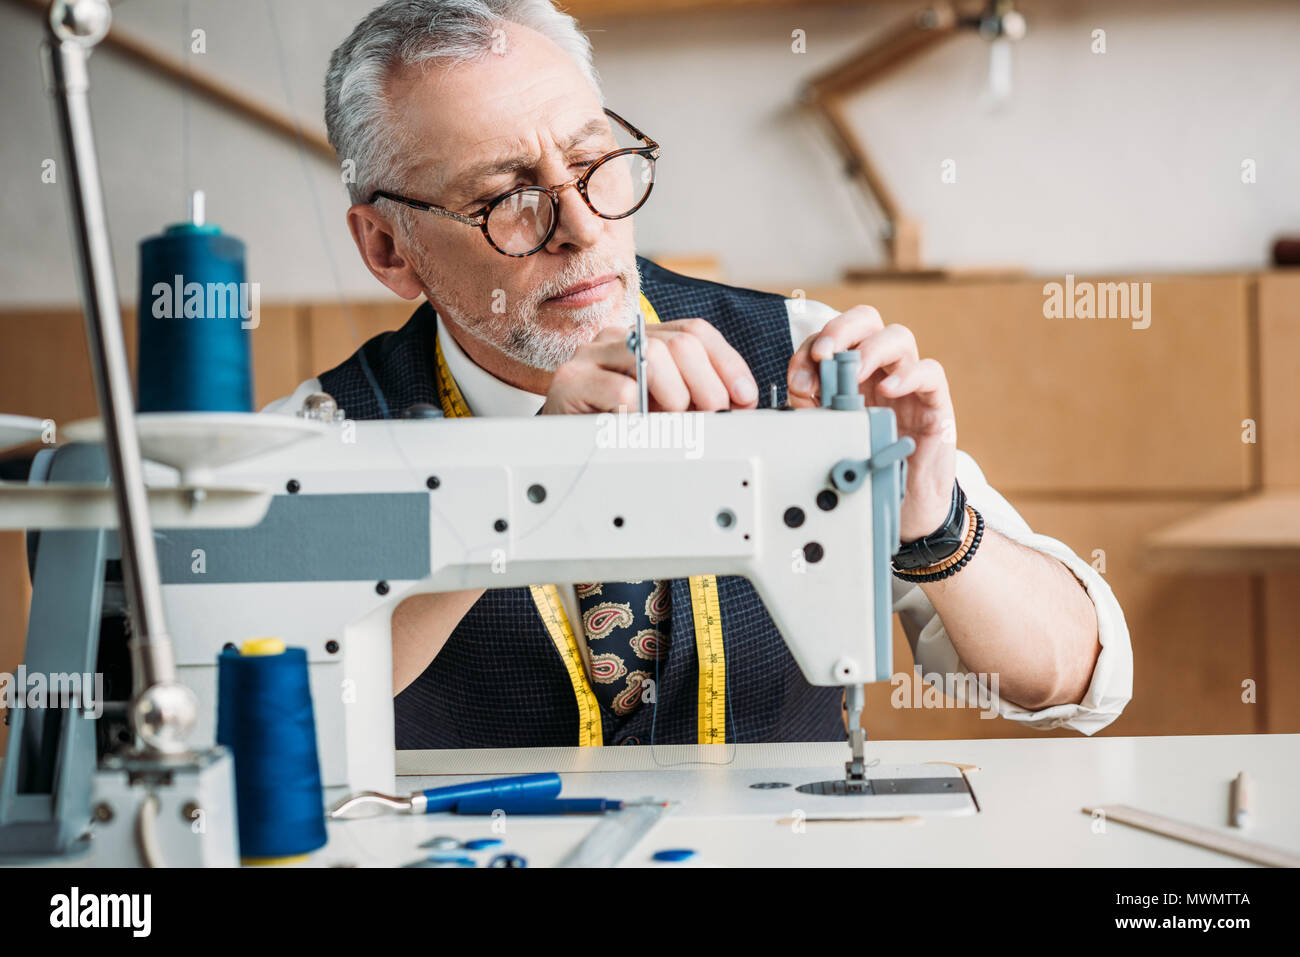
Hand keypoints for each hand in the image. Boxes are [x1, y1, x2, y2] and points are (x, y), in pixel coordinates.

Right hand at [541, 318, 758, 413]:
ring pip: (653, 356)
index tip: (744, 397)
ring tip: (670, 424)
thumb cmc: (615, 429)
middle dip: (706, 385)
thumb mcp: (665, 409)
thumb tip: (741, 402)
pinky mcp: (569, 381)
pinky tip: (637, 428)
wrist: (556, 448)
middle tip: (708, 416)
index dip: (727, 363)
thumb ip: (698, 397)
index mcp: (642, 339)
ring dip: (675, 398)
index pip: (695, 332)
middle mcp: (616, 338)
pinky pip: (622, 391)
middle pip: (679, 342)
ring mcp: (590, 356)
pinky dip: (640, 414)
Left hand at [786, 305, 956, 540]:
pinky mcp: (935, 402)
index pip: (832, 338)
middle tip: (823, 353)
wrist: (905, 508)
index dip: (811, 349)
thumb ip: (815, 406)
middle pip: (867, 321)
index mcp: (852, 373)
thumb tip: (798, 382)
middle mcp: (881, 370)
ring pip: (898, 337)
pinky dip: (907, 375)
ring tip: (853, 369)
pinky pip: (929, 373)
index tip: (798, 377)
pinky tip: (888, 389)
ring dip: (870, 348)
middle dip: (840, 329)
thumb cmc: (870, 465)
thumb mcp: (833, 434)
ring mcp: (909, 383)